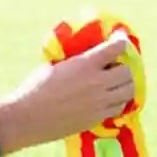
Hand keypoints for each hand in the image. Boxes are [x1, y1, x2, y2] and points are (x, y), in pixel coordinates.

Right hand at [0, 32, 134, 154]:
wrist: (28, 117)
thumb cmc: (35, 87)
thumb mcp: (56, 65)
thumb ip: (76, 61)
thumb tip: (86, 55)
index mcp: (86, 64)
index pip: (116, 47)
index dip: (121, 41)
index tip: (120, 39)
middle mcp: (97, 82)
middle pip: (128, 72)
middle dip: (124, 67)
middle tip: (115, 67)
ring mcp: (99, 102)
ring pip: (128, 92)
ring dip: (124, 85)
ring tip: (115, 84)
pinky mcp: (97, 118)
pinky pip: (118, 108)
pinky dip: (117, 102)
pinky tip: (108, 100)